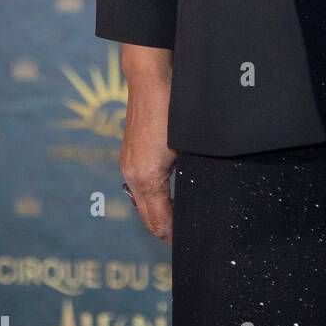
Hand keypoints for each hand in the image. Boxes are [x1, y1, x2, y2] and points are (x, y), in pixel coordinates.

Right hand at [119, 67, 176, 243]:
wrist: (150, 80)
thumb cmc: (171, 110)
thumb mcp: (185, 147)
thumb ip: (186, 176)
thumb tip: (196, 196)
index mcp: (146, 178)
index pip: (159, 222)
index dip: (173, 236)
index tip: (187, 244)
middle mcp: (132, 175)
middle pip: (147, 218)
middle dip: (164, 231)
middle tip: (184, 240)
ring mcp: (128, 164)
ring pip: (141, 203)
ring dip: (158, 215)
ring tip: (178, 223)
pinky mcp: (129, 154)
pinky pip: (139, 186)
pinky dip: (152, 198)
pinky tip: (168, 195)